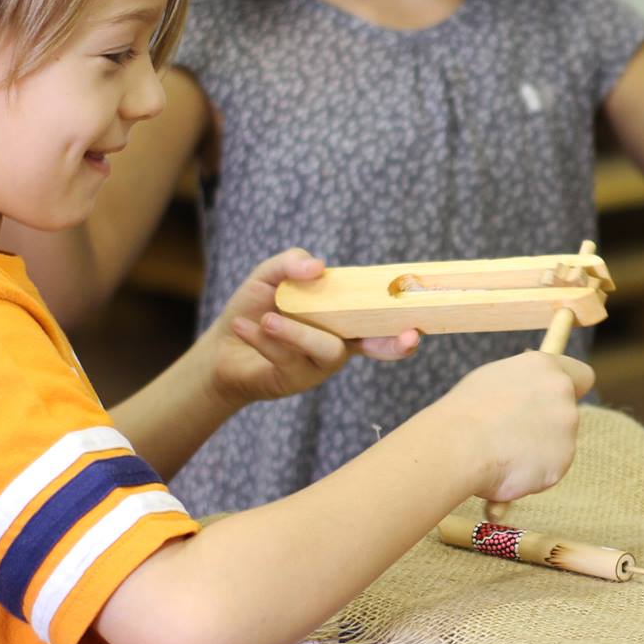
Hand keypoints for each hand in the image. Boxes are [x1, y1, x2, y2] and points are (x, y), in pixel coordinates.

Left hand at [202, 249, 418, 408]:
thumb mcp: (269, 276)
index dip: (404, 322)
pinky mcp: (296, 380)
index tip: (422, 325)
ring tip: (266, 320)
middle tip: (411, 338)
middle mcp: (341, 343)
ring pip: (327, 350)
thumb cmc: (254, 308)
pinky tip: (244, 326)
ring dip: (297, 333)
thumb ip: (292, 262)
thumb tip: (320, 268)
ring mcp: (321, 366)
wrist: (221, 347)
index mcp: (343, 317)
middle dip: (395, 345)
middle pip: (377, 346)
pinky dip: (264, 339)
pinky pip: (290, 359)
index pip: (382, 318)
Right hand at [429, 350, 595, 503]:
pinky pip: (550, 470)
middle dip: (549, 426)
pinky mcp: (563, 459)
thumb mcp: (495, 380)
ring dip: (538, 451)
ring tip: (503, 452)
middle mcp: (562, 392)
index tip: (557, 404)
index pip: (582, 376)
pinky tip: (508, 468)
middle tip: (515, 436)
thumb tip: (530, 391)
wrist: (458, 444)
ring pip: (558, 444)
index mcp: (545, 367)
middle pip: (568, 414)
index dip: (572, 391)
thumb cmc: (466, 412)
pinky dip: (533, 474)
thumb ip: (524, 384)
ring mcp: (566, 426)